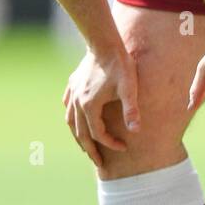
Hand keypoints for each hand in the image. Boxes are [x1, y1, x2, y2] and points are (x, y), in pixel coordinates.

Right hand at [63, 45, 139, 168]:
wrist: (104, 42)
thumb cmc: (119, 64)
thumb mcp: (129, 87)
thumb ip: (131, 109)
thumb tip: (135, 131)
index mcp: (89, 105)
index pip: (98, 133)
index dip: (110, 144)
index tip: (123, 148)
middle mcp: (77, 101)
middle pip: (80, 133)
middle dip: (90, 150)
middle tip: (99, 163)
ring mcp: (73, 93)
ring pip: (70, 122)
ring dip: (78, 136)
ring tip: (86, 147)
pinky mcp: (72, 84)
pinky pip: (68, 106)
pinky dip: (71, 118)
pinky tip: (75, 121)